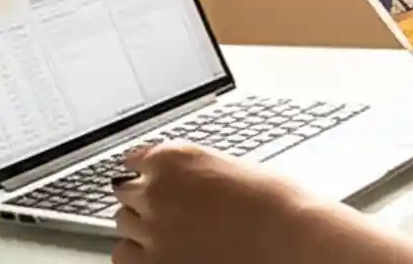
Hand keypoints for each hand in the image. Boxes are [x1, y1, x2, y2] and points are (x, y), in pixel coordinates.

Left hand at [110, 141, 381, 263]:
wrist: (288, 238)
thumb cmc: (276, 204)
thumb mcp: (233, 169)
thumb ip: (198, 173)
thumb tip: (187, 183)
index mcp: (176, 158)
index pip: (136, 159)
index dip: (146, 170)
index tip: (147, 176)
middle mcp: (157, 190)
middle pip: (126, 192)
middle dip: (145, 199)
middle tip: (169, 208)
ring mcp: (153, 229)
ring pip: (124, 224)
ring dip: (141, 226)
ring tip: (170, 232)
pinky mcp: (154, 263)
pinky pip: (125, 256)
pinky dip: (138, 254)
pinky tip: (160, 252)